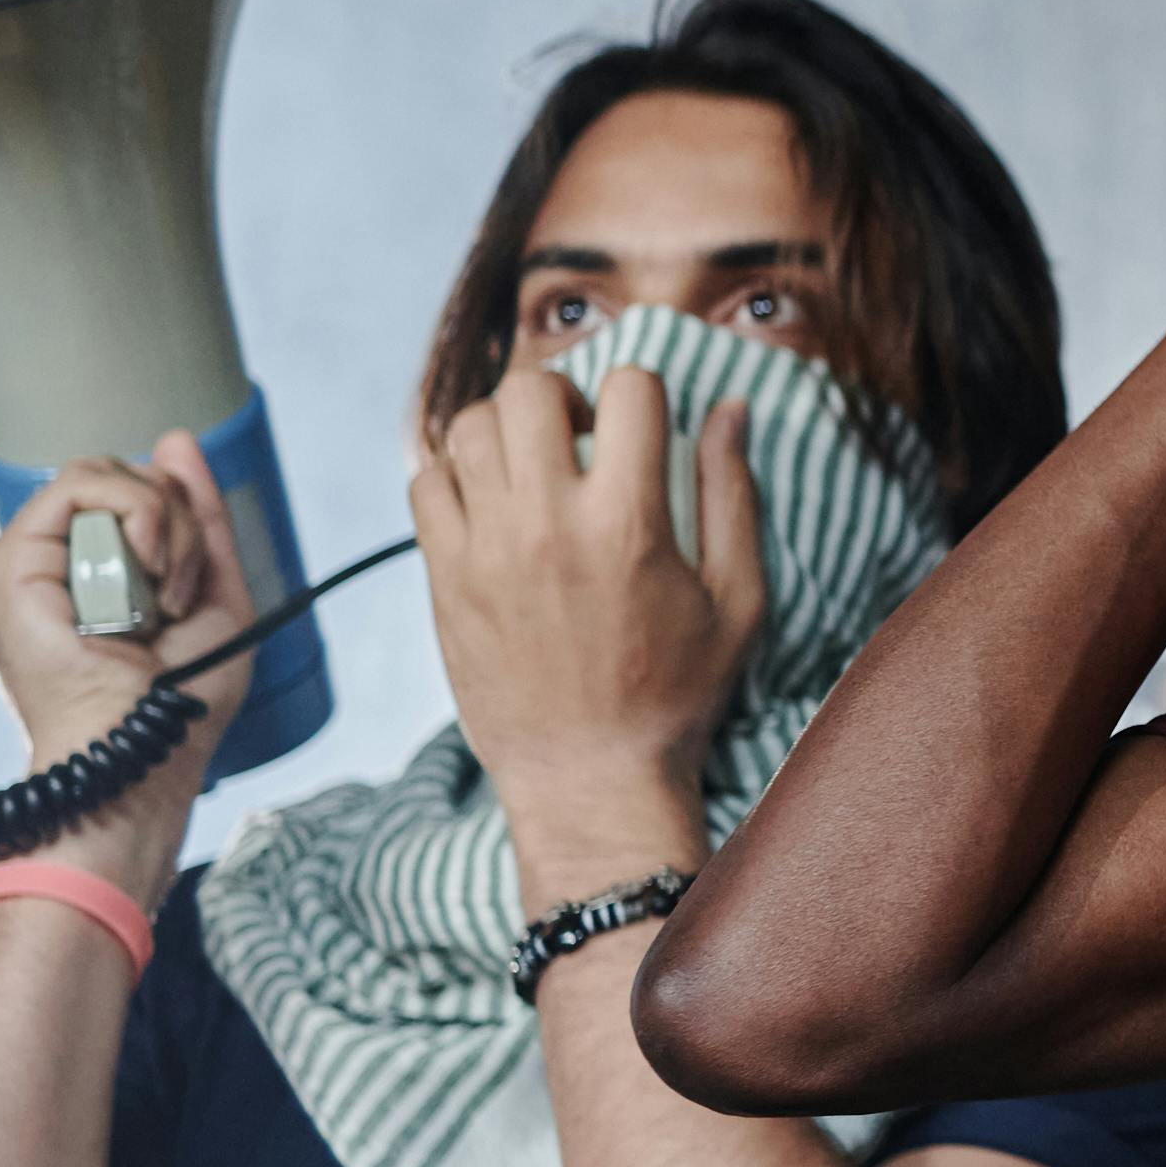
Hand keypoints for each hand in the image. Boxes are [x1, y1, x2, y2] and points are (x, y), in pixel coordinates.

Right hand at [0, 441, 253, 900]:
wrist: (148, 756)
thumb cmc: (179, 700)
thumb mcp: (210, 590)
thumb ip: (198, 515)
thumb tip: (175, 441)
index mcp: (74, 573)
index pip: (126, 492)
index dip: (178, 513)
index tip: (191, 579)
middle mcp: (36, 567)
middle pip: (117, 475)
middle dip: (179, 518)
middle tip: (181, 591)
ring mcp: (14, 567)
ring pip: (102, 474)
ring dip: (167, 526)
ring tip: (166, 596)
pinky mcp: (7, 570)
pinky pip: (80, 486)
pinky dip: (142, 518)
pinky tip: (151, 582)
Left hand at [414, 369, 761, 908]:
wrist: (587, 776)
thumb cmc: (675, 691)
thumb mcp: (738, 598)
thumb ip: (733, 494)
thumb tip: (729, 407)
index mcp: (630, 523)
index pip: (629, 389)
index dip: (644, 394)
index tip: (645, 428)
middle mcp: (549, 524)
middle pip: (533, 390)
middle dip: (566, 396)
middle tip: (582, 438)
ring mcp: (485, 550)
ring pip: (472, 426)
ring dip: (508, 430)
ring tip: (534, 468)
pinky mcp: (444, 577)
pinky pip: (427, 481)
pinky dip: (458, 472)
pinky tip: (493, 504)